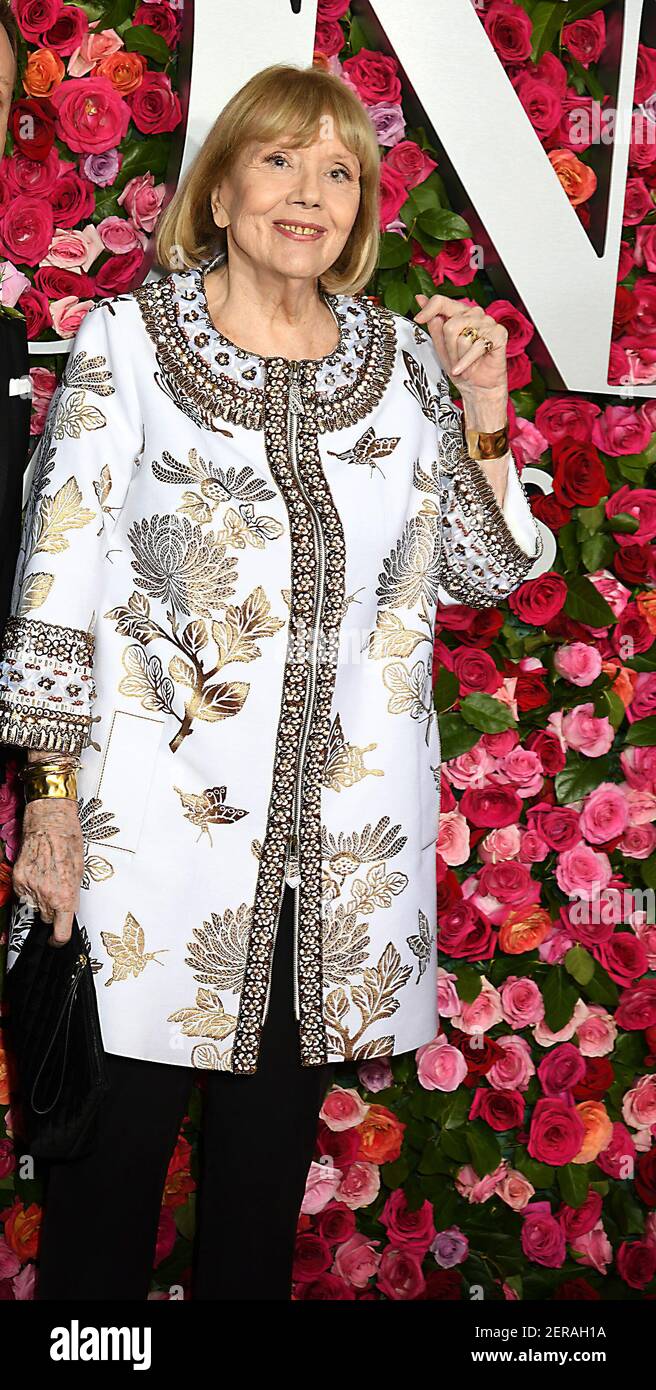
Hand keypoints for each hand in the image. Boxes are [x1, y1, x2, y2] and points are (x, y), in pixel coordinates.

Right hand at [12, 797, 83, 946]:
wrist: (50, 823)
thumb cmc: (69, 843)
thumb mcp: (80, 874)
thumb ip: (72, 896)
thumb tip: (69, 910)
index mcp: (65, 897)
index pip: (60, 932)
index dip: (59, 939)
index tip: (57, 940)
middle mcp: (46, 896)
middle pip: (47, 918)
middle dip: (52, 910)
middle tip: (57, 890)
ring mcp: (30, 888)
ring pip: (34, 906)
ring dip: (41, 898)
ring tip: (48, 876)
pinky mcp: (18, 879)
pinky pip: (24, 894)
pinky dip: (30, 887)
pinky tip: (38, 872)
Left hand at [413, 293, 508, 398]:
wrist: (478, 387)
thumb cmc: (462, 367)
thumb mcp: (441, 346)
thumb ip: (433, 324)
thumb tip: (421, 300)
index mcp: (460, 313)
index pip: (442, 301)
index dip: (428, 309)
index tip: (419, 318)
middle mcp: (475, 314)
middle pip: (450, 325)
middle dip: (448, 348)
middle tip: (454, 359)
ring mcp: (488, 323)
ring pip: (462, 337)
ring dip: (459, 357)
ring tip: (463, 363)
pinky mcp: (499, 334)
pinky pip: (476, 347)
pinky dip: (466, 362)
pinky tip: (465, 369)